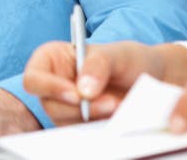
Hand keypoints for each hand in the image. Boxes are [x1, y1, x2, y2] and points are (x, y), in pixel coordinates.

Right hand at [23, 41, 186, 125]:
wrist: (152, 79)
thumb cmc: (128, 59)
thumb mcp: (116, 54)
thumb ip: (98, 65)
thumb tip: (83, 90)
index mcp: (52, 60)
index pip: (34, 78)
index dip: (49, 87)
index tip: (76, 94)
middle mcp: (54, 85)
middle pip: (49, 105)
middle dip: (79, 108)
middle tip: (109, 103)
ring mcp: (66, 108)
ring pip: (66, 122)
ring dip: (93, 118)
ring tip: (119, 105)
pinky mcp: (81, 125)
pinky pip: (82, 133)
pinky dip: (99, 127)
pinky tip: (117, 116)